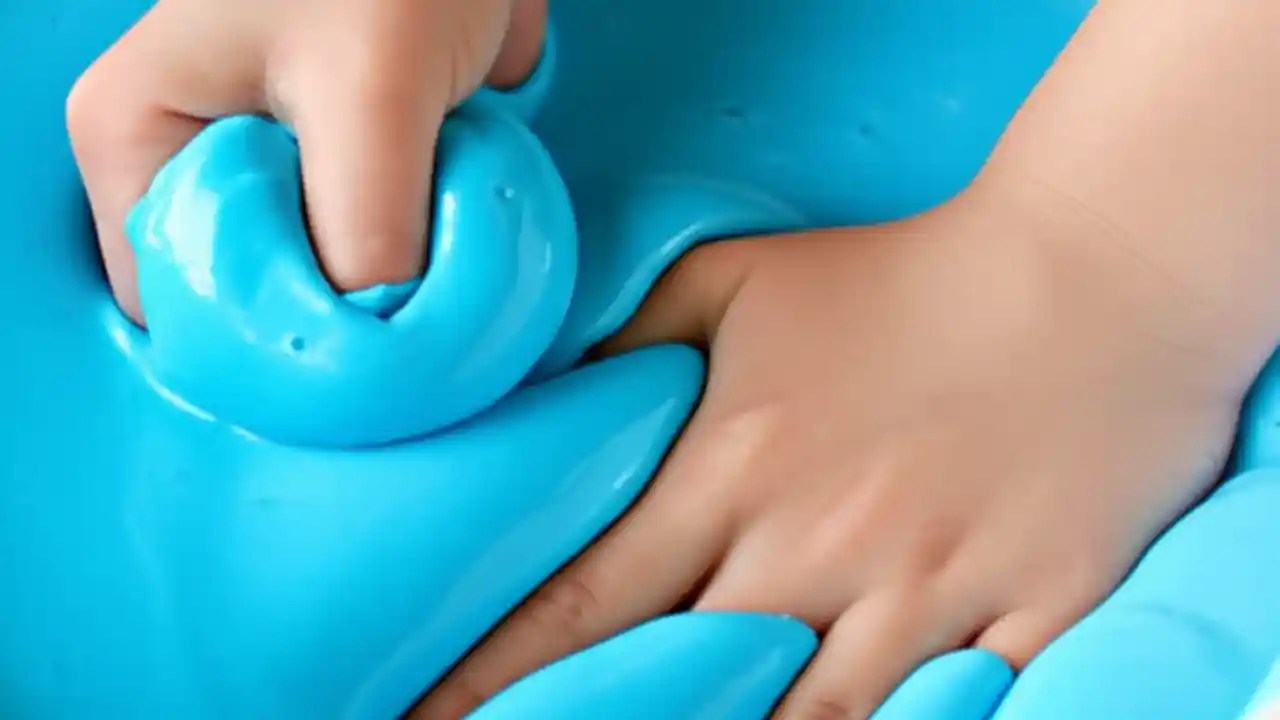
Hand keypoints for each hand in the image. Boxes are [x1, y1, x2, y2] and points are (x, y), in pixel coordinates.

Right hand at [67, 0, 546, 321]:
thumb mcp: (368, 92)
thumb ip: (361, 225)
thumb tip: (371, 349)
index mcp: (139, 140)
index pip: (176, 298)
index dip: (258, 340)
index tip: (351, 355)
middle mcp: (193, 162)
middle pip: (250, 296)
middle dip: (330, 318)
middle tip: (411, 314)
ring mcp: (276, 168)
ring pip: (322, 279)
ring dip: (389, 288)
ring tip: (443, 266)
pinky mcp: (348, 170)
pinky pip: (377, 247)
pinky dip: (423, 258)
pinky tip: (459, 243)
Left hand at [414, 185, 1256, 718]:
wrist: (1088, 278)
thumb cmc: (902, 279)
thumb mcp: (738, 281)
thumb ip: (633, 339)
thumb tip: (551, 398)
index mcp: (731, 469)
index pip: (581, 606)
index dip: (493, 680)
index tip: (431, 718)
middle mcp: (813, 546)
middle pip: (679, 686)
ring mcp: (924, 591)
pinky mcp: (1027, 618)